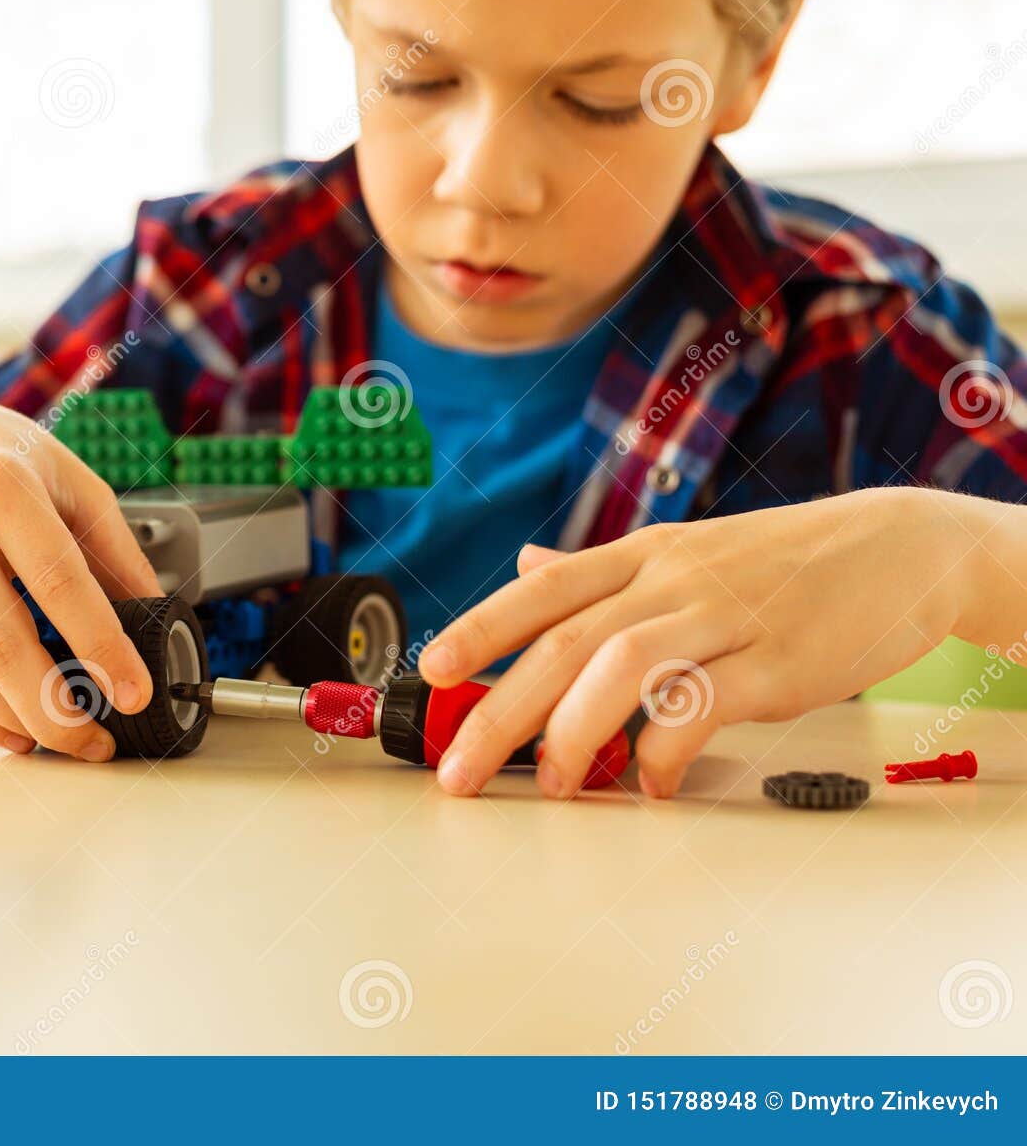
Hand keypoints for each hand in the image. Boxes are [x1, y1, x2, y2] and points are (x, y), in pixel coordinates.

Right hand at [0, 395, 162, 759]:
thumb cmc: (0, 459)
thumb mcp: (73, 482)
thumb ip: (115, 549)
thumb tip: (154, 618)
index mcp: (1, 487)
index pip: (59, 583)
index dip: (101, 646)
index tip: (133, 691)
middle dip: (53, 708)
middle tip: (96, 740)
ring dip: (14, 720)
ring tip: (62, 740)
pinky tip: (11, 729)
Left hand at [418, 487, 982, 799]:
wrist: (902, 550)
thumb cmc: (782, 562)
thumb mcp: (684, 551)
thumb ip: (602, 572)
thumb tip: (527, 566)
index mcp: (643, 553)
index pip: (542, 589)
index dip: (481, 628)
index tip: (431, 671)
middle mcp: (672, 578)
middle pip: (565, 641)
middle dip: (500, 709)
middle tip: (459, 771)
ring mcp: (726, 616)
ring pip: (623, 664)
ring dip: (572, 730)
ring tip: (550, 784)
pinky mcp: (779, 661)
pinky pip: (704, 705)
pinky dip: (665, 748)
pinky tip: (650, 782)